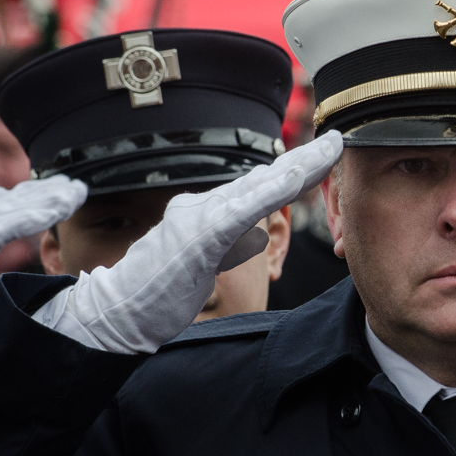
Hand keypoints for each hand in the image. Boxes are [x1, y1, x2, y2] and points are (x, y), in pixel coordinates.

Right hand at [38, 131, 341, 353]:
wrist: (117, 313)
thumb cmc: (155, 292)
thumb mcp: (198, 262)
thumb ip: (223, 241)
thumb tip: (250, 227)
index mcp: (206, 213)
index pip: (257, 187)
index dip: (293, 171)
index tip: (325, 157)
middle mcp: (203, 206)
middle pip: (264, 179)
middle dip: (304, 161)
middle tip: (337, 142)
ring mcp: (200, 218)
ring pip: (258, 187)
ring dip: (297, 168)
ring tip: (329, 151)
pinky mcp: (200, 236)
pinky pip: (244, 210)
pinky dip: (272, 192)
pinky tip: (296, 178)